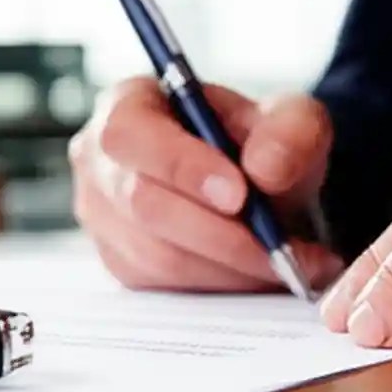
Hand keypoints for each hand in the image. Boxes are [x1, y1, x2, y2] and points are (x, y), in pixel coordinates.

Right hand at [70, 76, 343, 292]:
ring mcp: (103, 217)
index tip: (239, 194)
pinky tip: (259, 274)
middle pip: (141, 204)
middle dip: (218, 231)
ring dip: (228, 266)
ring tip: (286, 261)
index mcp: (129, 105)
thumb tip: (266, 168)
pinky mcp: (120, 262)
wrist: (257, 189)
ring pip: (156, 255)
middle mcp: (101, 161)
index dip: (180, 166)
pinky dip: (220, 284)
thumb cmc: (258, 145)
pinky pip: (164, 285)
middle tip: (280, 245)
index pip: (130, 134)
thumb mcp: (290, 121)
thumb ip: (289, 132)